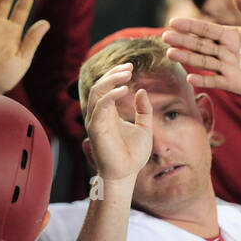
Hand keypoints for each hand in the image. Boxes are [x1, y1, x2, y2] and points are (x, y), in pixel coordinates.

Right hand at [83, 62, 151, 182]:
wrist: (125, 175)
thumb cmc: (133, 155)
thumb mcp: (144, 127)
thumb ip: (143, 110)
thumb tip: (141, 90)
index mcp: (108, 113)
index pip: (106, 87)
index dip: (116, 74)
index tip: (131, 66)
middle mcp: (99, 115)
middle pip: (99, 85)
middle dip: (113, 73)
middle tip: (129, 67)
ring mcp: (95, 121)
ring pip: (97, 92)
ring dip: (111, 80)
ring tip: (127, 74)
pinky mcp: (96, 129)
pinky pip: (100, 106)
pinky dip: (111, 95)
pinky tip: (125, 89)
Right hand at [162, 0, 240, 97]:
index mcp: (229, 35)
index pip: (206, 29)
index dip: (190, 26)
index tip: (173, 22)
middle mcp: (224, 51)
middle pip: (199, 45)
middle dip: (182, 41)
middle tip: (164, 38)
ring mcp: (226, 68)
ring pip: (203, 62)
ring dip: (187, 59)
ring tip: (170, 54)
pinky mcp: (231, 83)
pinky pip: (214, 81)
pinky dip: (203, 80)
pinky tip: (190, 78)